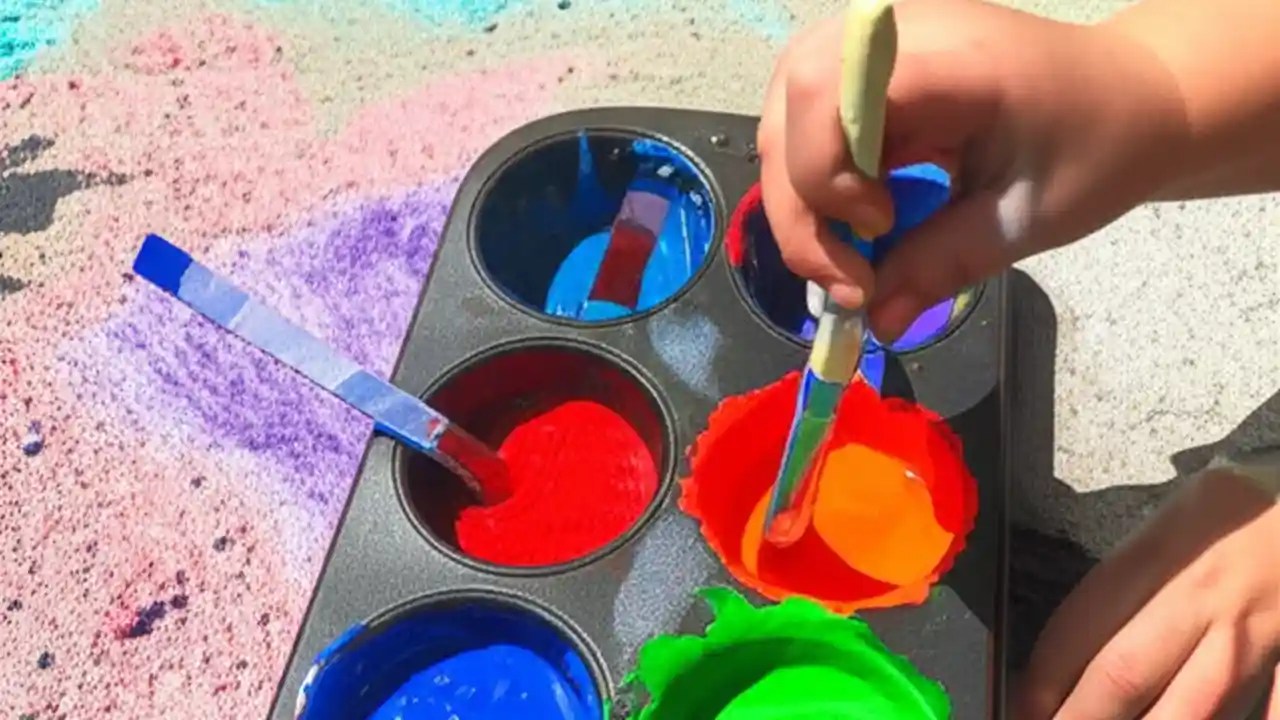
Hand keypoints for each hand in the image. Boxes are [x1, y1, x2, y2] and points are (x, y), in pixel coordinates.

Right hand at [756, 0, 1186, 341]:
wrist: (1132, 95)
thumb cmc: (1096, 149)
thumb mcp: (1027, 218)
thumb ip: (943, 264)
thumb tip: (874, 324)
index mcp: (952, 56)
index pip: (831, 96)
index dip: (827, 175)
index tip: (880, 234)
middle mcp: (897, 28)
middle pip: (792, 101)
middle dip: (799, 201)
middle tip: (849, 273)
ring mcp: (876, 36)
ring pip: (785, 110)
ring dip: (799, 193)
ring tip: (853, 247)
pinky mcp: (867, 59)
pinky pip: (805, 115)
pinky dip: (814, 177)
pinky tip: (857, 213)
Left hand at [1016, 458, 1279, 718]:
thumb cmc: (1252, 504)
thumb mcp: (1180, 513)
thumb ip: (1132, 568)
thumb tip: (1083, 629)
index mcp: (1159, 557)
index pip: (1081, 627)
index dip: (1044, 678)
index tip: (1022, 706)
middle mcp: (1201, 602)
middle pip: (1123, 677)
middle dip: (1078, 717)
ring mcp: (1254, 639)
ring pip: (1190, 711)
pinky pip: (1268, 713)